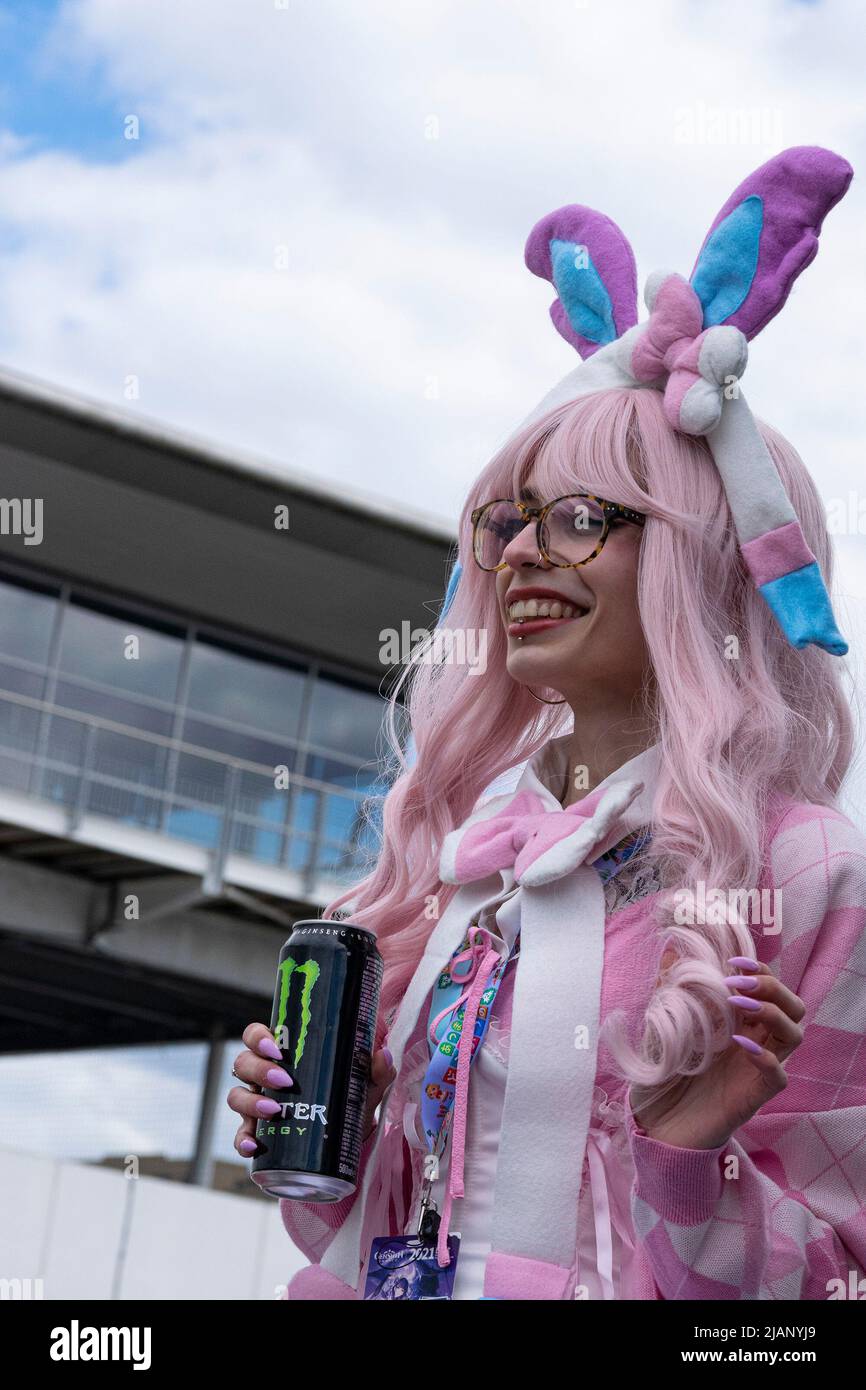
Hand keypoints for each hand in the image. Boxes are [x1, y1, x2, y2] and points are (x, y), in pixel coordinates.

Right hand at [227, 1023, 396, 1157]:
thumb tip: (382, 1054)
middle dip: (258, 1069)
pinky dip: (243, 1140)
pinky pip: (240, 1135)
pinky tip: (255, 1145)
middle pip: (243, 1063)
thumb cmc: (349, 1099)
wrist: (349, 1141)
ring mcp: (257, 1105)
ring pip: (236, 1096)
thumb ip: (378, 1069)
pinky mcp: (258, 1133)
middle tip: (284, 1081)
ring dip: (249, 1103)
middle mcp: (263, 1077)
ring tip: (274, 1112)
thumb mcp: (366, 1084)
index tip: (277, 1048)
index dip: (258, 1037)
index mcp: (284, 1056)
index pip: (257, 1035)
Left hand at [629, 957, 805, 1149]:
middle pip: (793, 1008)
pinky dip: (766, 1057)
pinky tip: (741, 1045)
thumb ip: (668, 994)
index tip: (734, 961)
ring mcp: (756, 1070)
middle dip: (774, 987)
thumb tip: (670, 953)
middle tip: (739, 983)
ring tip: (738, 1006)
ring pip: (794, 1036)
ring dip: (772, 1013)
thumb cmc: (661, 1077)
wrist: (655, 1126)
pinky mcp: (753, 1097)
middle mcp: (753, 1043)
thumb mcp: (659, 1028)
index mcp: (738, 1024)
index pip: (769, 990)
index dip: (761, 970)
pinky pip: (778, 1076)